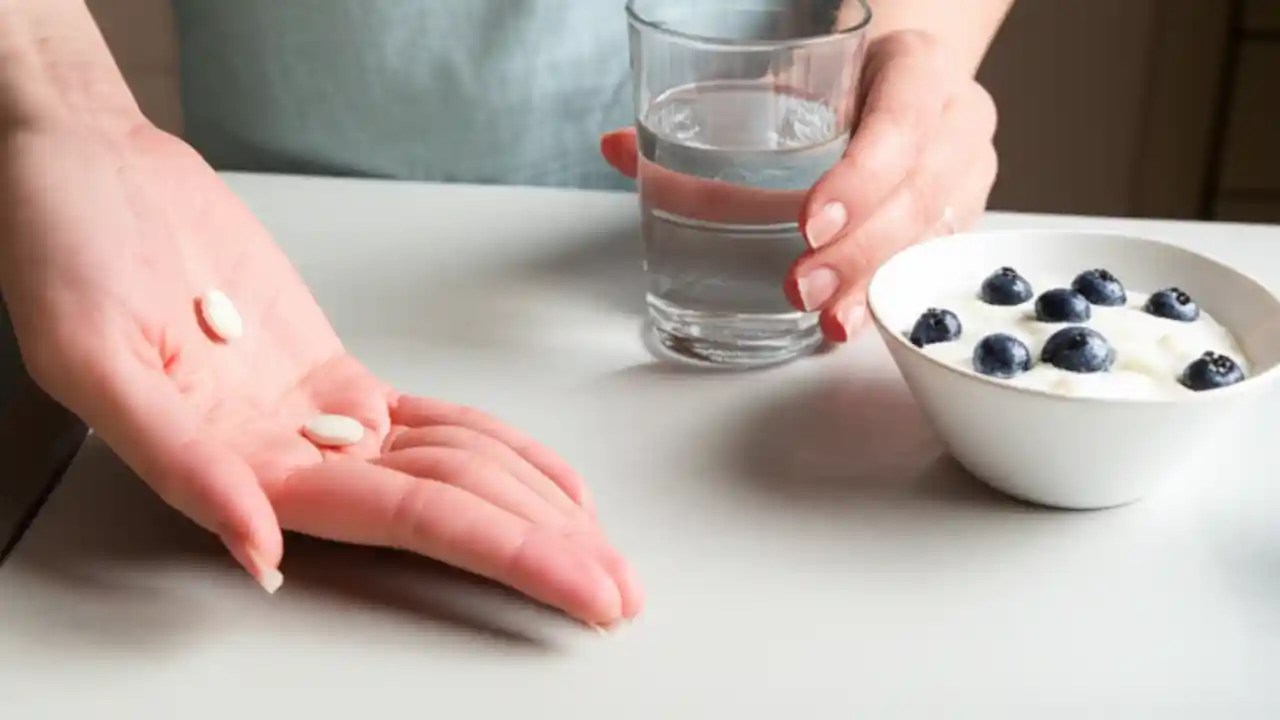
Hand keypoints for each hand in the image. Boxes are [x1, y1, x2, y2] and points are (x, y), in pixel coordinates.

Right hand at [0, 122, 641, 623]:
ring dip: (531, 510)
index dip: (505, 555)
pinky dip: (496, 447)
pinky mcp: (333, 376)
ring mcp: (320, 417)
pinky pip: (431, 422)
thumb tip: (258, 548)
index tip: (577, 590)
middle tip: (620, 592)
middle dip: (543, 552)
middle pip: (452, 510)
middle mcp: (290, 453)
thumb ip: (177, 459)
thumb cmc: (65, 247)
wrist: (86, 172)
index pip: (411, 523)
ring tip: (601, 549)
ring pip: (453, 470)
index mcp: (243, 464)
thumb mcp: (91, 353)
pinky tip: (540, 480)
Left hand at [601, 30, 997, 343]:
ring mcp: (969, 174)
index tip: (807, 221)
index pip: (901, 122)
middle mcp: (959, 121)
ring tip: (825, 318)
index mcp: (920, 68)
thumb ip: (711, 110)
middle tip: (798, 285)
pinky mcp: (960, 218)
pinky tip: (849, 321)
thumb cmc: (842, 78)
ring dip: (870, 282)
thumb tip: (616, 148)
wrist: (907, 79)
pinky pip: (930, 261)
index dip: (859, 177)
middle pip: (917, 192)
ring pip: (929, 236)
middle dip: (855, 248)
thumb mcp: (791, 75)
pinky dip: (885, 294)